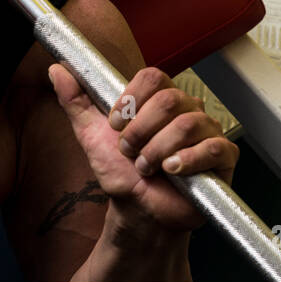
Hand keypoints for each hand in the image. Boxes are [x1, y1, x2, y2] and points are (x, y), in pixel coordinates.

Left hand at [49, 64, 237, 234]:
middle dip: (140, 131)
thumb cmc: (122, 173)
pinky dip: (187, 161)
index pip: (153, 77)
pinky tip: (173, 172)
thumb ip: (76, 100)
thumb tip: (57, 69)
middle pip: (169, 100)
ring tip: (147, 168)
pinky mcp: (223, 156)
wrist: (139, 212)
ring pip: (186, 125)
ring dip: (157, 151)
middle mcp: (188, 109)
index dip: (131, 99)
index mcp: (160, 98)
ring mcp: (208, 131)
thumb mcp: (91, 135)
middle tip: (130, 152)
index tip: (116, 123)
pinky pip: (211, 148)